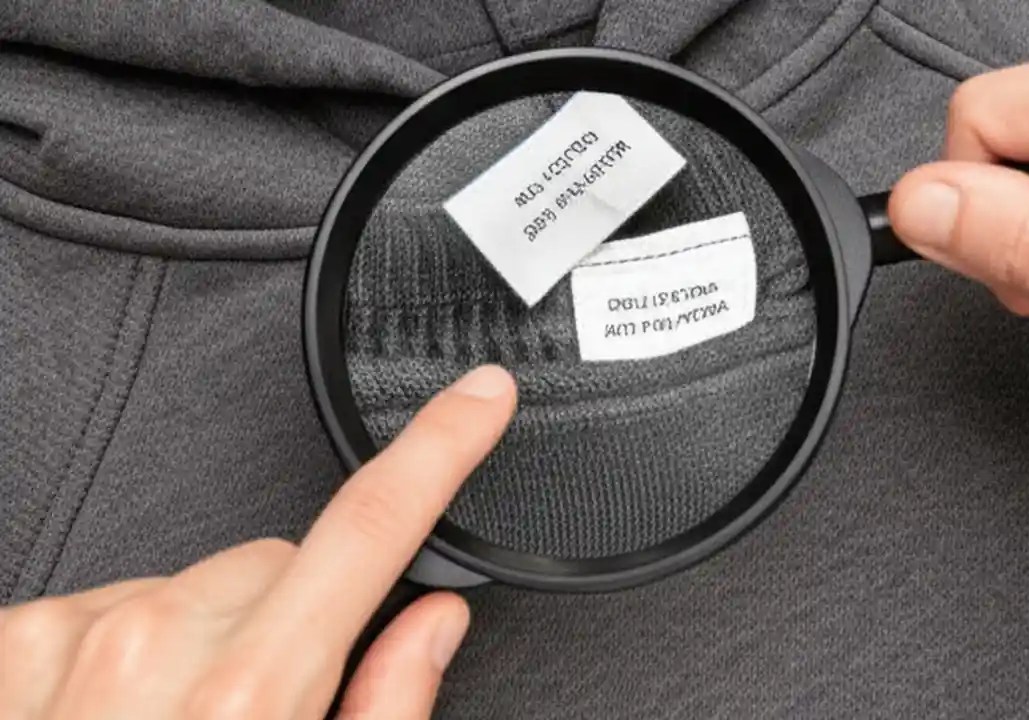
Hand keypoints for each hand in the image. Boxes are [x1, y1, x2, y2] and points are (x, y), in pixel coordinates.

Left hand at [0, 365, 516, 718]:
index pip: (371, 527)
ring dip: (206, 634)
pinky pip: (115, 602)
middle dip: (293, 613)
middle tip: (268, 707)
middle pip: (280, 560)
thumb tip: (429, 625)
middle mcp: (156, 643)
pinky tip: (117, 718)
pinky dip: (131, 646)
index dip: (438, 449)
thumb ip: (387, 708)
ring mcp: (74, 636)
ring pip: (197, 579)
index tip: (477, 398)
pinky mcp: (16, 637)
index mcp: (250, 697)